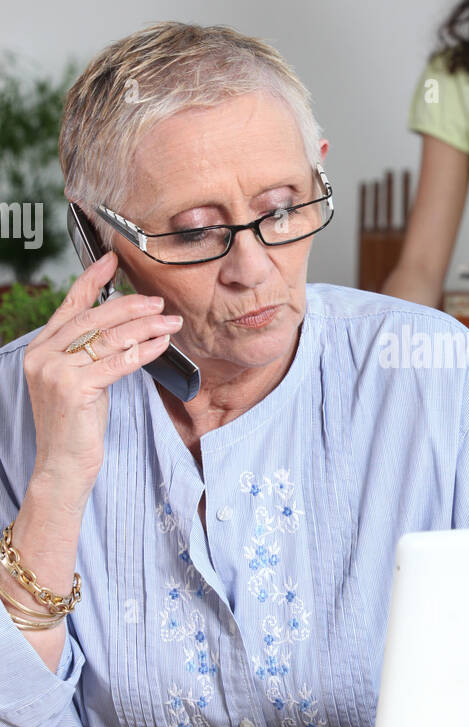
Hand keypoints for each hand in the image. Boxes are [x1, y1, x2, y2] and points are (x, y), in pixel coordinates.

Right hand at [21, 252, 182, 501]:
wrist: (62, 465)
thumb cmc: (74, 426)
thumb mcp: (78, 380)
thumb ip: (88, 353)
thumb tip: (123, 327)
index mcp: (41, 349)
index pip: (69, 305)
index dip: (92, 280)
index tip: (112, 260)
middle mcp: (43, 355)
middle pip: (94, 318)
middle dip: (130, 306)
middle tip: (158, 302)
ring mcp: (55, 371)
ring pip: (109, 338)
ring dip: (145, 327)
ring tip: (169, 322)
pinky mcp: (74, 388)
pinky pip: (118, 362)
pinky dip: (144, 351)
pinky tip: (162, 345)